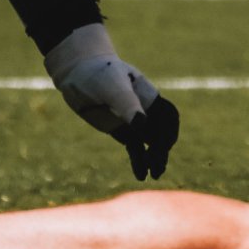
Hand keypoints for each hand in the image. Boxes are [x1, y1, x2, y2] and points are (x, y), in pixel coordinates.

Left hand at [44, 24, 180, 178]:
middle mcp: (146, 109)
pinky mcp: (121, 129)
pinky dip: (139, 160)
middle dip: (162, 150)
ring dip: (155, 158)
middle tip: (157, 167)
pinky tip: (141, 175)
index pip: (168, 117)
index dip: (169, 133)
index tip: (162, 148)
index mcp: (149, 96)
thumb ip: (127, 105)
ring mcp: (133, 120)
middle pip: (162, 132)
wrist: (79, 73)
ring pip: (151, 142)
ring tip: (155, 175)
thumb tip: (142, 126)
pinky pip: (135, 148)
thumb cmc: (99, 75)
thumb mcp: (112, 88)